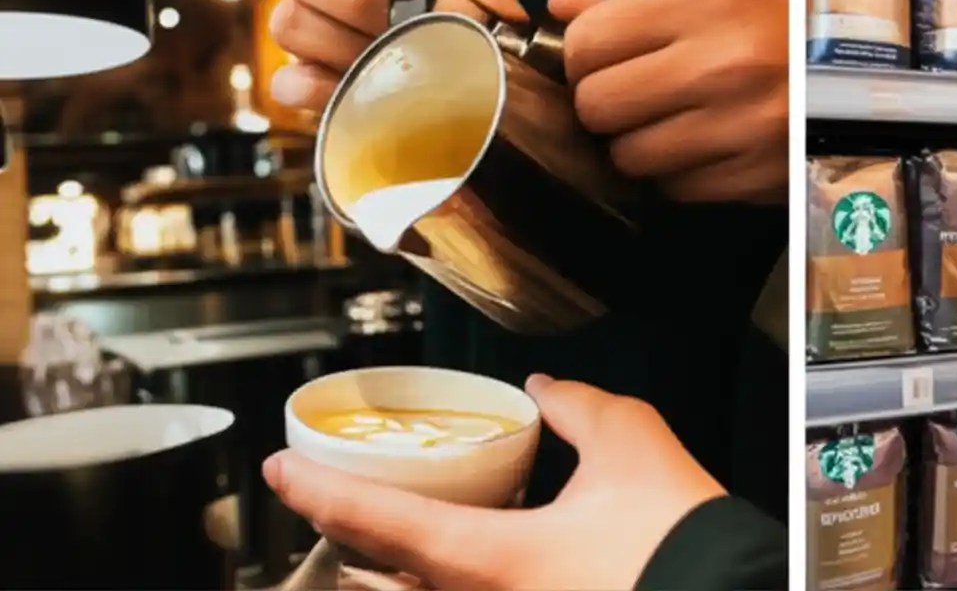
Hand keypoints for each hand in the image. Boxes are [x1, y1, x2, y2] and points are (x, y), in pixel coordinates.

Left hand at [264, 375, 724, 589]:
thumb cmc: (675, 540)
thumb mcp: (629, 442)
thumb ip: (577, 405)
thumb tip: (545, 389)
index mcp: (486, 560)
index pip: (376, 520)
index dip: (316, 489)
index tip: (276, 468)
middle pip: (377, 580)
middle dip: (342, 541)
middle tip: (323, 502)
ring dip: (389, 570)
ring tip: (376, 540)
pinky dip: (440, 582)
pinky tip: (460, 563)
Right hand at [269, 0, 526, 110]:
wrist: (437, 55)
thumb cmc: (448, 5)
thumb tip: (489, 12)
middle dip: (356, 0)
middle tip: (396, 22)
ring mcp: (307, 30)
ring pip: (290, 24)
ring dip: (342, 44)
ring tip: (386, 58)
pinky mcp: (304, 78)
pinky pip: (287, 82)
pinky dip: (316, 88)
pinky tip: (351, 88)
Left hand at [547, 0, 787, 204]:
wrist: (871, 81)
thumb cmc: (784, 33)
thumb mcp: (718, 2)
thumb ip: (633, 11)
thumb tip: (561, 9)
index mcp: (709, 8)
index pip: (590, 43)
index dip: (581, 61)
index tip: (601, 66)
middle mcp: (723, 66)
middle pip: (599, 106)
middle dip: (603, 110)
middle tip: (630, 104)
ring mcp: (741, 128)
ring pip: (630, 158)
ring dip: (636, 150)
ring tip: (668, 130)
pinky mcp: (754, 179)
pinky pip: (673, 190)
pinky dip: (675, 178)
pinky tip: (701, 154)